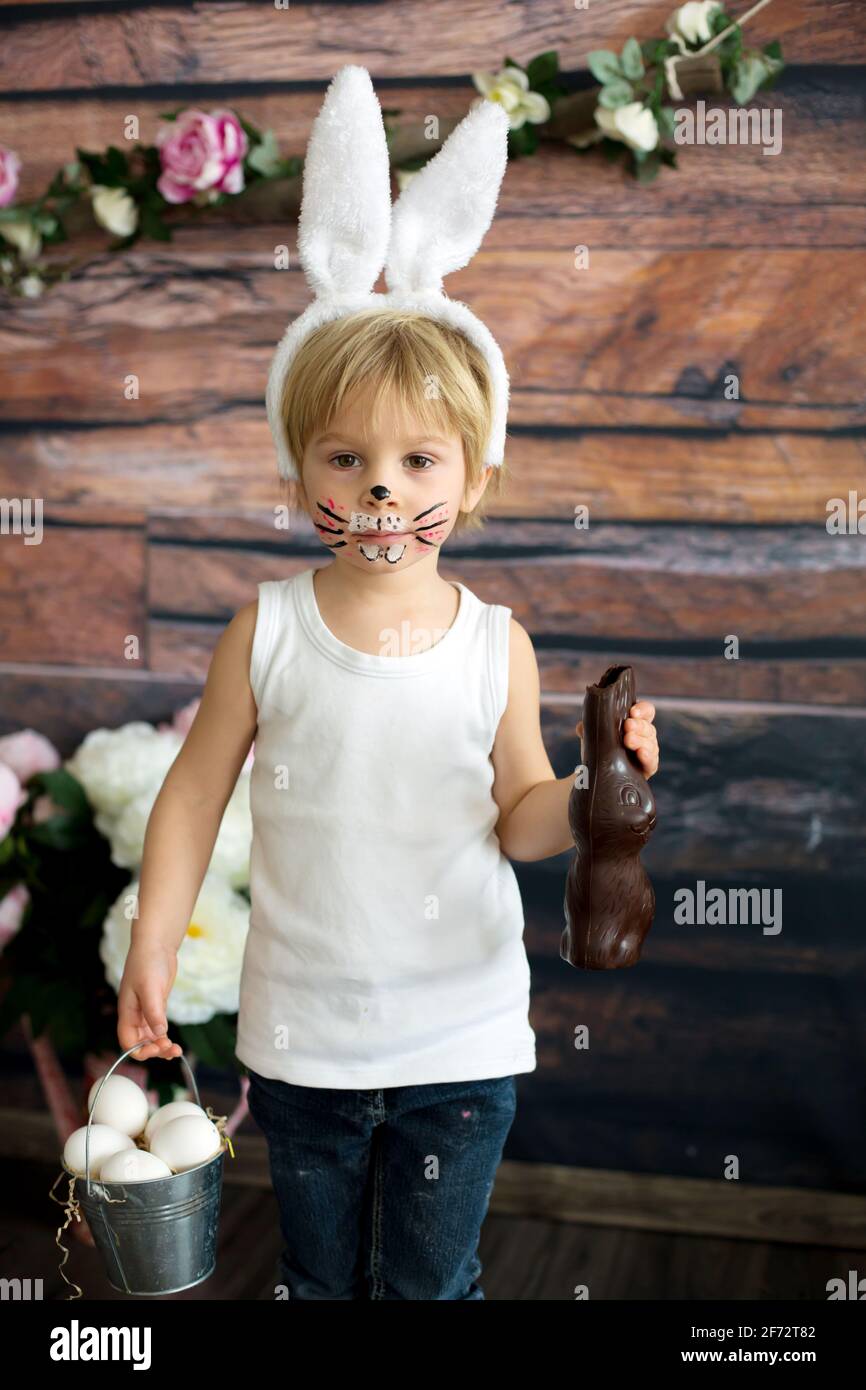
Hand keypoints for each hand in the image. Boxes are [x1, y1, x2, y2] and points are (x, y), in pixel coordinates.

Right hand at [117, 943, 182, 1062]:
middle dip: (154, 1050)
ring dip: (161, 1047)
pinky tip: (174, 1044)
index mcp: (127, 1012)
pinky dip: (164, 1037)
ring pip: (150, 1037)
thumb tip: (159, 1033)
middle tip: (171, 1050)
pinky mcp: (157, 1006)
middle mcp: (135, 1015)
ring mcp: (146, 1011)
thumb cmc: (147, 963)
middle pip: (139, 1043)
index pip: (127, 1041)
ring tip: (176, 1051)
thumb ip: (153, 1011)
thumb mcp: (150, 987)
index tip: (156, 1049)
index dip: (139, 1051)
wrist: (156, 945)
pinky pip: (158, 1028)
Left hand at [574, 698, 658, 778]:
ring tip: (628, 740)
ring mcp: (648, 751)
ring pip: (650, 743)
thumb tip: (582, 727)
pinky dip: (647, 757)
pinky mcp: (648, 767)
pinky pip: (652, 762)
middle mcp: (644, 735)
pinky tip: (640, 753)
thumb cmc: (600, 748)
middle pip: (648, 727)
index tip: (632, 712)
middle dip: (638, 725)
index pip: (646, 711)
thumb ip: (588, 727)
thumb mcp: (594, 735)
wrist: (599, 773)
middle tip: (627, 726)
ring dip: (640, 741)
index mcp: (636, 722)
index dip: (642, 709)